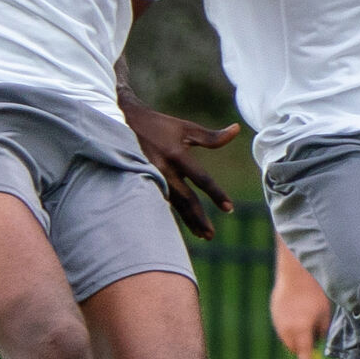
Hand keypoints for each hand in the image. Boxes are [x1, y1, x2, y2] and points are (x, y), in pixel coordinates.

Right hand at [122, 99, 242, 237]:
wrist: (122, 123)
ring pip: (173, 205)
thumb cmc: (159, 125)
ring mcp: (151, 177)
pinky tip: (181, 224)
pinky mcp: (142, 182)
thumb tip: (237, 130)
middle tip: (211, 235)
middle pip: (186, 200)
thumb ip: (211, 137)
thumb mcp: (185, 128)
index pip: (201, 179)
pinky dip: (172, 214)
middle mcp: (164, 169)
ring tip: (201, 235)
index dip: (216, 194)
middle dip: (199, 219)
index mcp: (177, 155)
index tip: (229, 209)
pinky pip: (161, 202)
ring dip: (187, 221)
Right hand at [269, 247, 330, 358]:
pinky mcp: (274, 314)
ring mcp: (278, 322)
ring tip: (305, 320)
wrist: (295, 274)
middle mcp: (287, 330)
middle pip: (294, 348)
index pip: (303, 355)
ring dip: (295, 337)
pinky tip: (296, 313)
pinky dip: (289, 327)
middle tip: (312, 337)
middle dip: (302, 348)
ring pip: (287, 338)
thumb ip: (320, 332)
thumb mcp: (324, 314)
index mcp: (301, 331)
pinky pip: (282, 327)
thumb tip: (316, 342)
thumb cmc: (314, 294)